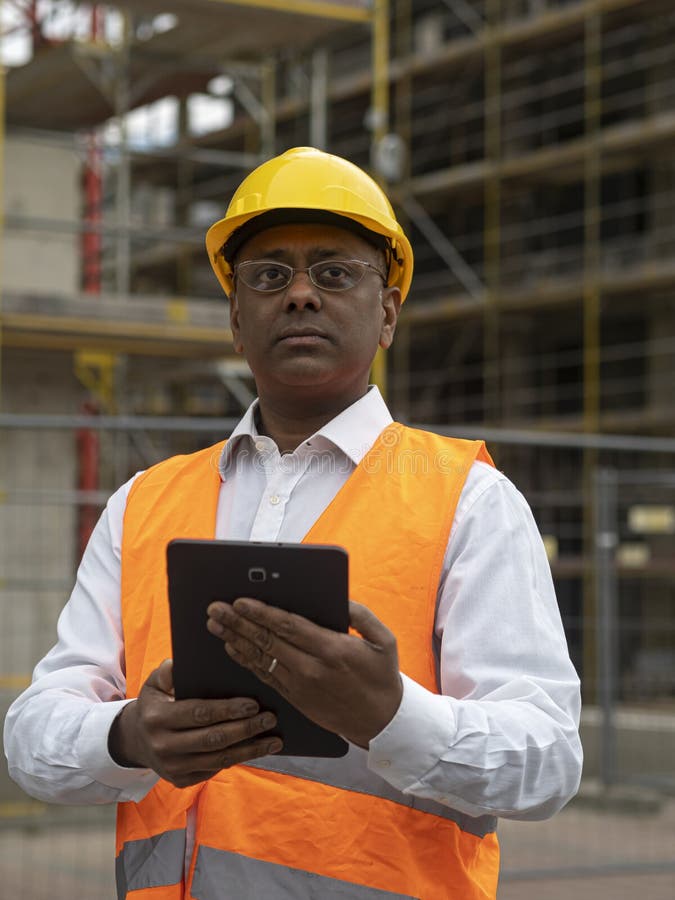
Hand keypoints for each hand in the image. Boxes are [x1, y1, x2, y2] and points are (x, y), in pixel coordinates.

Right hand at [108, 659, 281, 787]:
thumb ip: (168, 671)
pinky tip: (257, 749)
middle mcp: (163, 746)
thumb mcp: (155, 682)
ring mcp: (172, 767)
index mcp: (157, 718)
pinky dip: (238, 760)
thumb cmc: (156, 703)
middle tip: (271, 719)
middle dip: (246, 729)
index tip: (254, 704)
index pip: (199, 714)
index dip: (228, 710)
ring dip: (250, 750)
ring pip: (218, 760)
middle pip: (213, 739)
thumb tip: (182, 664)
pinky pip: (215, 771)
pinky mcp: (181, 781)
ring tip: (274, 741)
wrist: (137, 739)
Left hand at [206, 599, 402, 748]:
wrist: (382, 723)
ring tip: (215, 625)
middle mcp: (312, 668)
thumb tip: (339, 598)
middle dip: (238, 622)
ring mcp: (301, 686)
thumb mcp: (385, 641)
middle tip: (215, 608)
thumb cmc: (382, 677)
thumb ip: (362, 616)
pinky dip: (246, 661)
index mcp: (332, 650)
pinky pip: (265, 676)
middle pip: (267, 641)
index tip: (240, 601)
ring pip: (260, 658)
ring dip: (235, 640)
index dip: (261, 613)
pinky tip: (232, 648)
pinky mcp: (295, 699)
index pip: (288, 626)